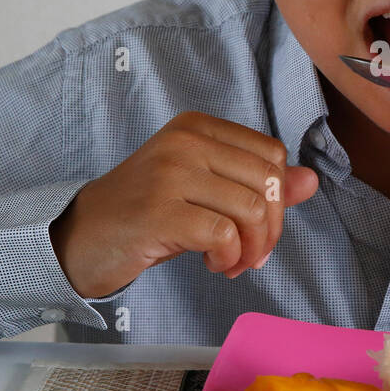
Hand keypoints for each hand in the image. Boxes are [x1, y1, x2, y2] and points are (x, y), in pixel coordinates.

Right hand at [48, 111, 318, 297]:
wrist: (78, 238)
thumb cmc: (145, 215)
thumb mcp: (204, 191)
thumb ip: (255, 184)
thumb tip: (311, 180)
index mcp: (197, 127)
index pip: (271, 153)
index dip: (278, 196)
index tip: (258, 227)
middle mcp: (184, 142)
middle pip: (267, 181)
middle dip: (270, 228)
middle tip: (249, 255)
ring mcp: (170, 174)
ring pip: (251, 208)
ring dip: (251, 247)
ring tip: (231, 262)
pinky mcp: (159, 212)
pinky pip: (224, 234)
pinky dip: (229, 257)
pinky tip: (212, 263)